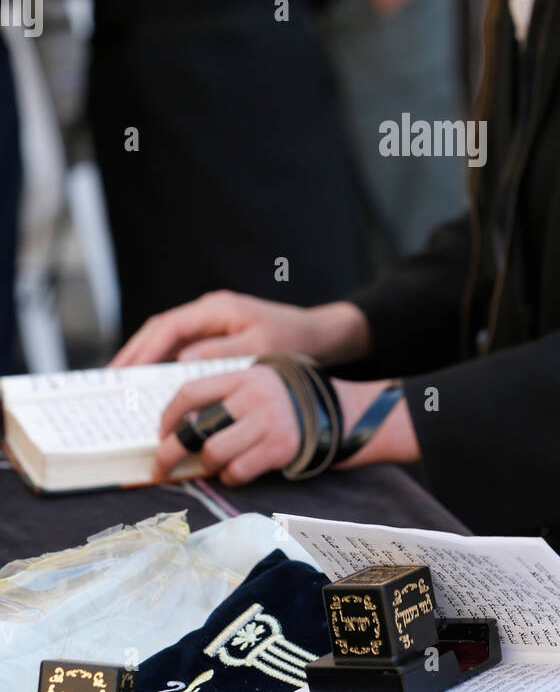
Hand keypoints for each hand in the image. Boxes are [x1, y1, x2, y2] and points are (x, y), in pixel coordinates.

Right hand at [110, 292, 371, 368]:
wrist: (317, 336)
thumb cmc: (291, 341)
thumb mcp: (259, 348)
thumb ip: (220, 353)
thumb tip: (181, 361)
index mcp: (217, 309)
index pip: (170, 326)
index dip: (144, 349)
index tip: (125, 372)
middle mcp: (209, 311)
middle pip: (160, 330)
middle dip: (133, 353)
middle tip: (110, 380)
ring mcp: (209, 322)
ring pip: (166, 339)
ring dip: (143, 358)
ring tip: (120, 383)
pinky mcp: (213, 335)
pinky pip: (179, 347)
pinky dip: (161, 363)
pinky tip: (149, 382)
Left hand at [155, 370, 421, 484]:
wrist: (348, 413)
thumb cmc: (296, 401)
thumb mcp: (264, 380)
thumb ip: (230, 393)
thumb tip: (184, 426)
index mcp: (245, 374)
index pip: (191, 392)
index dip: (168, 416)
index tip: (160, 432)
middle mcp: (254, 395)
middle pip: (196, 429)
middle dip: (171, 452)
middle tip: (161, 466)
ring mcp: (268, 422)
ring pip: (214, 453)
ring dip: (206, 466)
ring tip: (210, 467)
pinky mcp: (281, 448)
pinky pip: (238, 472)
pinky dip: (231, 477)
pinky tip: (238, 472)